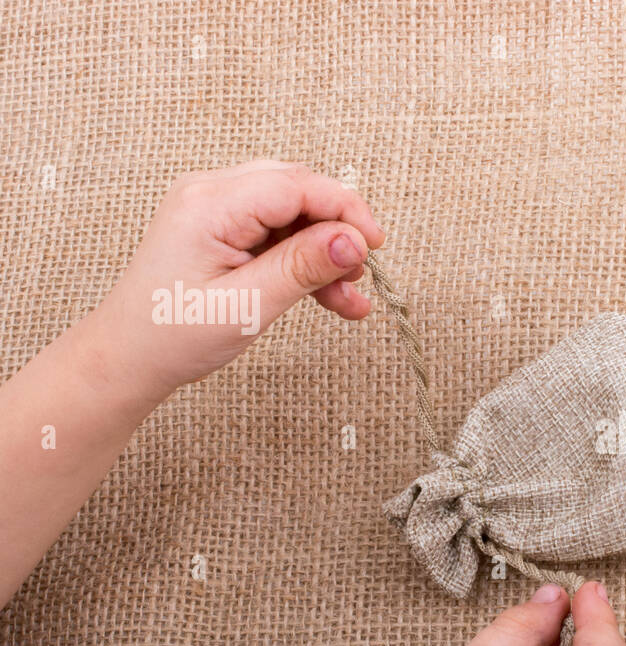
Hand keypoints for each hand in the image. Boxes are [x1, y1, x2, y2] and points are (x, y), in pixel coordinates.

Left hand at [83, 160, 384, 401]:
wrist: (128, 359)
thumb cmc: (174, 335)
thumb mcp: (247, 305)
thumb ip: (302, 267)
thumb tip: (353, 240)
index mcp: (209, 205)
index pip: (296, 185)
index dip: (344, 209)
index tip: (376, 245)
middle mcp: (209, 194)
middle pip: (297, 190)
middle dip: (338, 228)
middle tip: (363, 270)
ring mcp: (214, 209)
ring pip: (292, 212)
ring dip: (325, 250)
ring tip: (349, 295)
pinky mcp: (221, 229)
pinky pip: (277, 232)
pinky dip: (306, 260)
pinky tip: (332, 296)